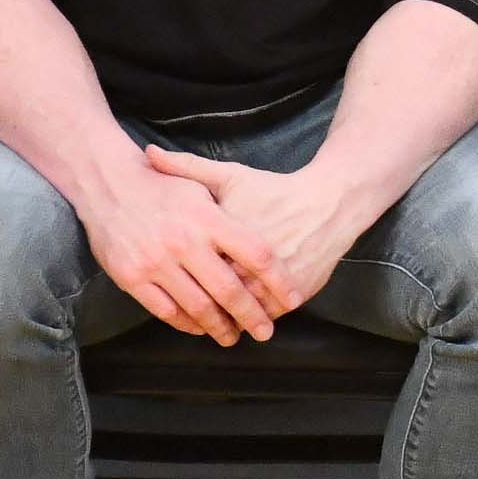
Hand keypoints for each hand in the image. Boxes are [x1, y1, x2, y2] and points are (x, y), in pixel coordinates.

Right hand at [76, 162, 283, 344]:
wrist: (108, 185)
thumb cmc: (163, 187)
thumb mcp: (203, 188)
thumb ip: (232, 217)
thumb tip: (266, 248)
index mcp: (208, 218)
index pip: (256, 254)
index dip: (278, 281)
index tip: (292, 299)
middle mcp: (184, 241)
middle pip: (229, 288)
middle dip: (252, 315)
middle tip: (265, 331)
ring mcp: (156, 261)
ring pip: (197, 306)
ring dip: (219, 326)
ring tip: (233, 336)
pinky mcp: (131, 277)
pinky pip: (165, 310)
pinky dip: (186, 323)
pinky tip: (199, 328)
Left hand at [144, 149, 369, 314]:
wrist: (329, 202)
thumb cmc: (275, 190)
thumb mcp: (231, 176)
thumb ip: (187, 167)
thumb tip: (149, 153)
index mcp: (225, 237)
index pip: (194, 269)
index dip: (179, 281)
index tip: (168, 285)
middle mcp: (249, 263)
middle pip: (217, 297)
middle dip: (203, 310)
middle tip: (190, 314)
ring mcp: (275, 281)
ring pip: (245, 311)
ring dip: (230, 320)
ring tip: (218, 325)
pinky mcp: (297, 291)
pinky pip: (271, 313)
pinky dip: (258, 317)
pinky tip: (246, 319)